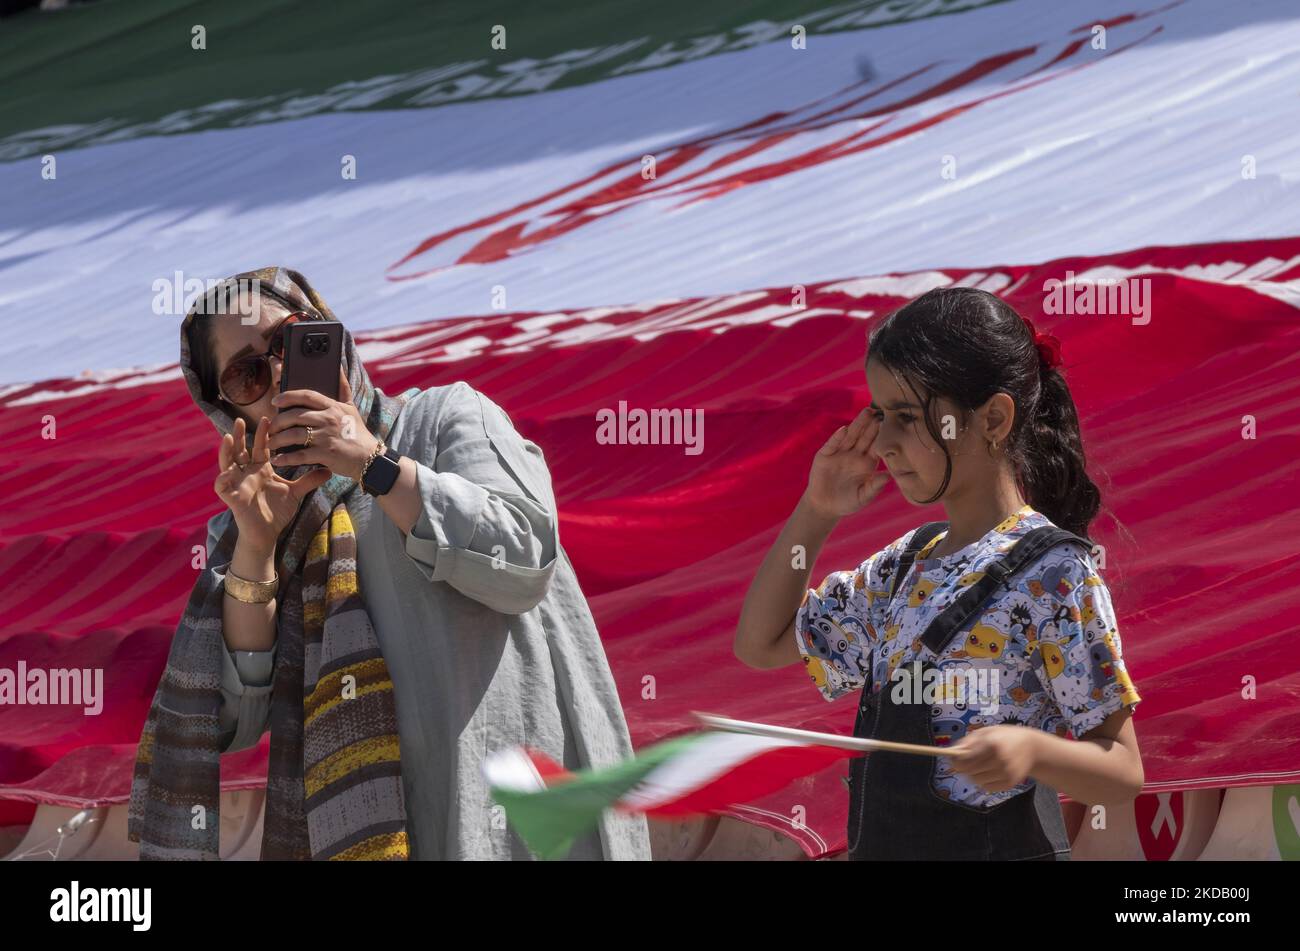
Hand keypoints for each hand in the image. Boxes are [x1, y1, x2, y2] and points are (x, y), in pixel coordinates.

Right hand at [214, 414, 333, 551]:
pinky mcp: (232, 498)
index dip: (263, 434)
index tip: (268, 418)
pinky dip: (222, 480)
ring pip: (227, 464)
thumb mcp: (296, 492)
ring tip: (227, 438)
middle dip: (239, 435)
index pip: (261, 447)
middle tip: (239, 419)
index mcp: (261, 469)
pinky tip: (227, 473)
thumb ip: (309, 480)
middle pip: (240, 450)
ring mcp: (238, 484)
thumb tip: (329, 470)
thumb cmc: (277, 511)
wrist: (268, 533)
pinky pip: (222, 487)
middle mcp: (247, 473)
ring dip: (226, 451)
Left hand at [267, 369, 378, 479]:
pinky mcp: (326, 454)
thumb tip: (338, 367)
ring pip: (294, 435)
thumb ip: (343, 388)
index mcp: (333, 407)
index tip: (275, 401)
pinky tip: (278, 460)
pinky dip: (286, 458)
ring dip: (278, 440)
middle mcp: (329, 419)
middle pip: (295, 415)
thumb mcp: (351, 408)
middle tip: (271, 427)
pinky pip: (300, 455)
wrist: (370, 458)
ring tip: (271, 443)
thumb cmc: (358, 433)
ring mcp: (327, 437)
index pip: (307, 395)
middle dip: (278, 421)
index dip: (288, 396)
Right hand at [804, 406, 889, 518]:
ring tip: (867, 412)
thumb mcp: (863, 497)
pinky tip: (844, 430)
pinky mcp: (825, 455)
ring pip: (850, 436)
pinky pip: (832, 445)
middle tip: (881, 411)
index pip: (876, 446)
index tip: (891, 425)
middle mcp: (854, 454)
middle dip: (872, 424)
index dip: (882, 436)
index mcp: (867, 463)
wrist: (824, 506)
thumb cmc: (847, 502)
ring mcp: (839, 453)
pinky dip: (837, 437)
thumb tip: (889, 476)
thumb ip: (875, 486)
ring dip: (858, 424)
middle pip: (865, 436)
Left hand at [946, 725, 1042, 792]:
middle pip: (969, 772)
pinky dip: (984, 781)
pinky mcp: (1010, 783)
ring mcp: (1006, 773)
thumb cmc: (1005, 737)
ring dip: (974, 774)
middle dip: (964, 767)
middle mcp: (1000, 760)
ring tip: (982, 765)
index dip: (956, 761)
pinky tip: (990, 771)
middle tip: (967, 761)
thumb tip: (952, 752)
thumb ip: (968, 742)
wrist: (1032, 747)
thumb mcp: (986, 732)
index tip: (953, 759)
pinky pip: (987, 787)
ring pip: (976, 781)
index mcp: (992, 744)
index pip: (965, 759)